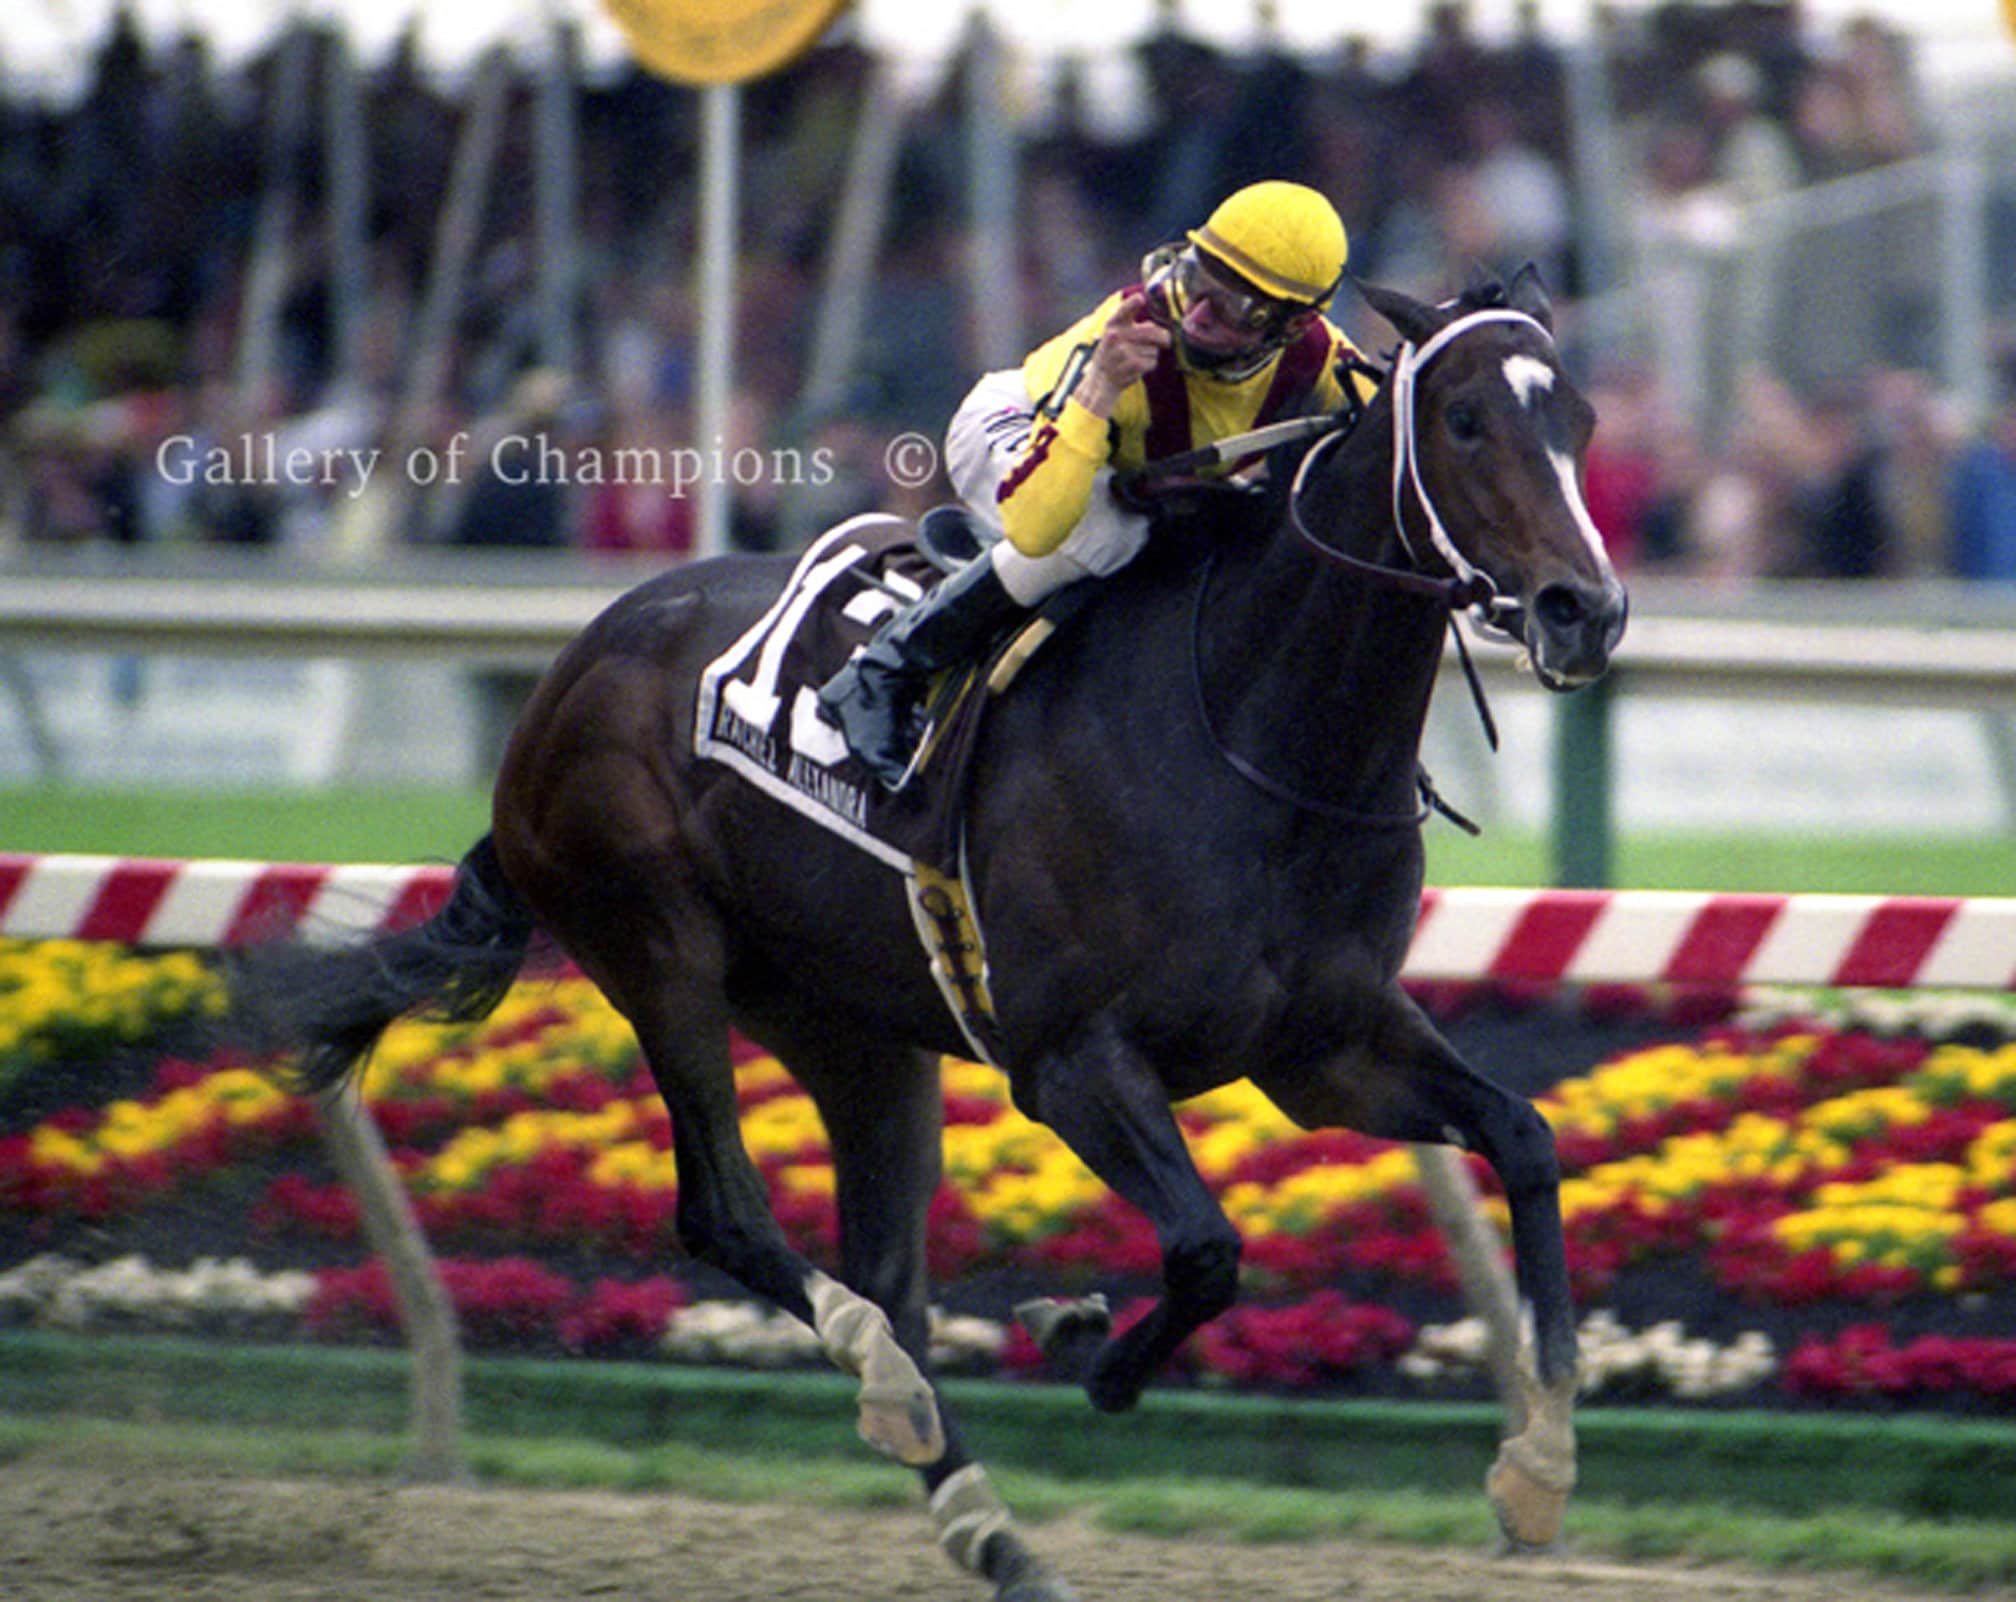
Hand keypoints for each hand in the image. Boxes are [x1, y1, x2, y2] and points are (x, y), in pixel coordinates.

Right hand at [1075, 293, 1169, 417]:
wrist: (1101, 380)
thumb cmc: (1113, 354)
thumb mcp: (1116, 336)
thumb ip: (1134, 328)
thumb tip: (1163, 332)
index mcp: (1112, 326)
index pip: (1123, 310)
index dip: (1132, 303)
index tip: (1140, 298)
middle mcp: (1116, 336)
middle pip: (1151, 331)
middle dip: (1163, 337)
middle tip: (1166, 341)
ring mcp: (1123, 351)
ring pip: (1153, 349)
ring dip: (1151, 354)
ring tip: (1138, 358)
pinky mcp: (1131, 364)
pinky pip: (1152, 361)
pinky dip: (1150, 365)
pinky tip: (1138, 367)